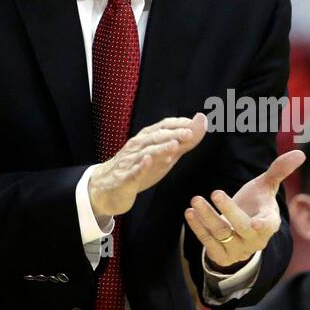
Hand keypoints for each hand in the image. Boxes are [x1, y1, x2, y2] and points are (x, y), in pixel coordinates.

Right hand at [88, 114, 206, 220]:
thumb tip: (202, 121)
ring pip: (145, 153)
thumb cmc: (140, 167)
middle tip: (189, 133)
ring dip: (160, 148)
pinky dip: (140, 166)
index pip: (163, 126)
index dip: (179, 124)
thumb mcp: (165, 155)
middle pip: (155, 137)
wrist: (107, 188)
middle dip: (172, 134)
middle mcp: (137, 146)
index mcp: (147, 139)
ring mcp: (130, 162)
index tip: (195, 123)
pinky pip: (132, 172)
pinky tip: (148, 161)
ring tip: (174, 145)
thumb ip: (185, 141)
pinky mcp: (124, 179)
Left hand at [186, 149, 304, 270]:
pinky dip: (198, 227)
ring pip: (221, 233)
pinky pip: (208, 242)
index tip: (258, 224)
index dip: (264, 225)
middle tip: (215, 192)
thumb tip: (300, 153)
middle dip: (228, 210)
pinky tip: (190, 212)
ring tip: (195, 200)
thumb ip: (279, 171)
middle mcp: (255, 239)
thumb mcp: (266, 188)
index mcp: (269, 223)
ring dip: (207, 216)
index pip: (269, 225)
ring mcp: (238, 250)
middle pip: (241, 226)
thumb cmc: (255, 205)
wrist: (239, 234)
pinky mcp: (222, 256)